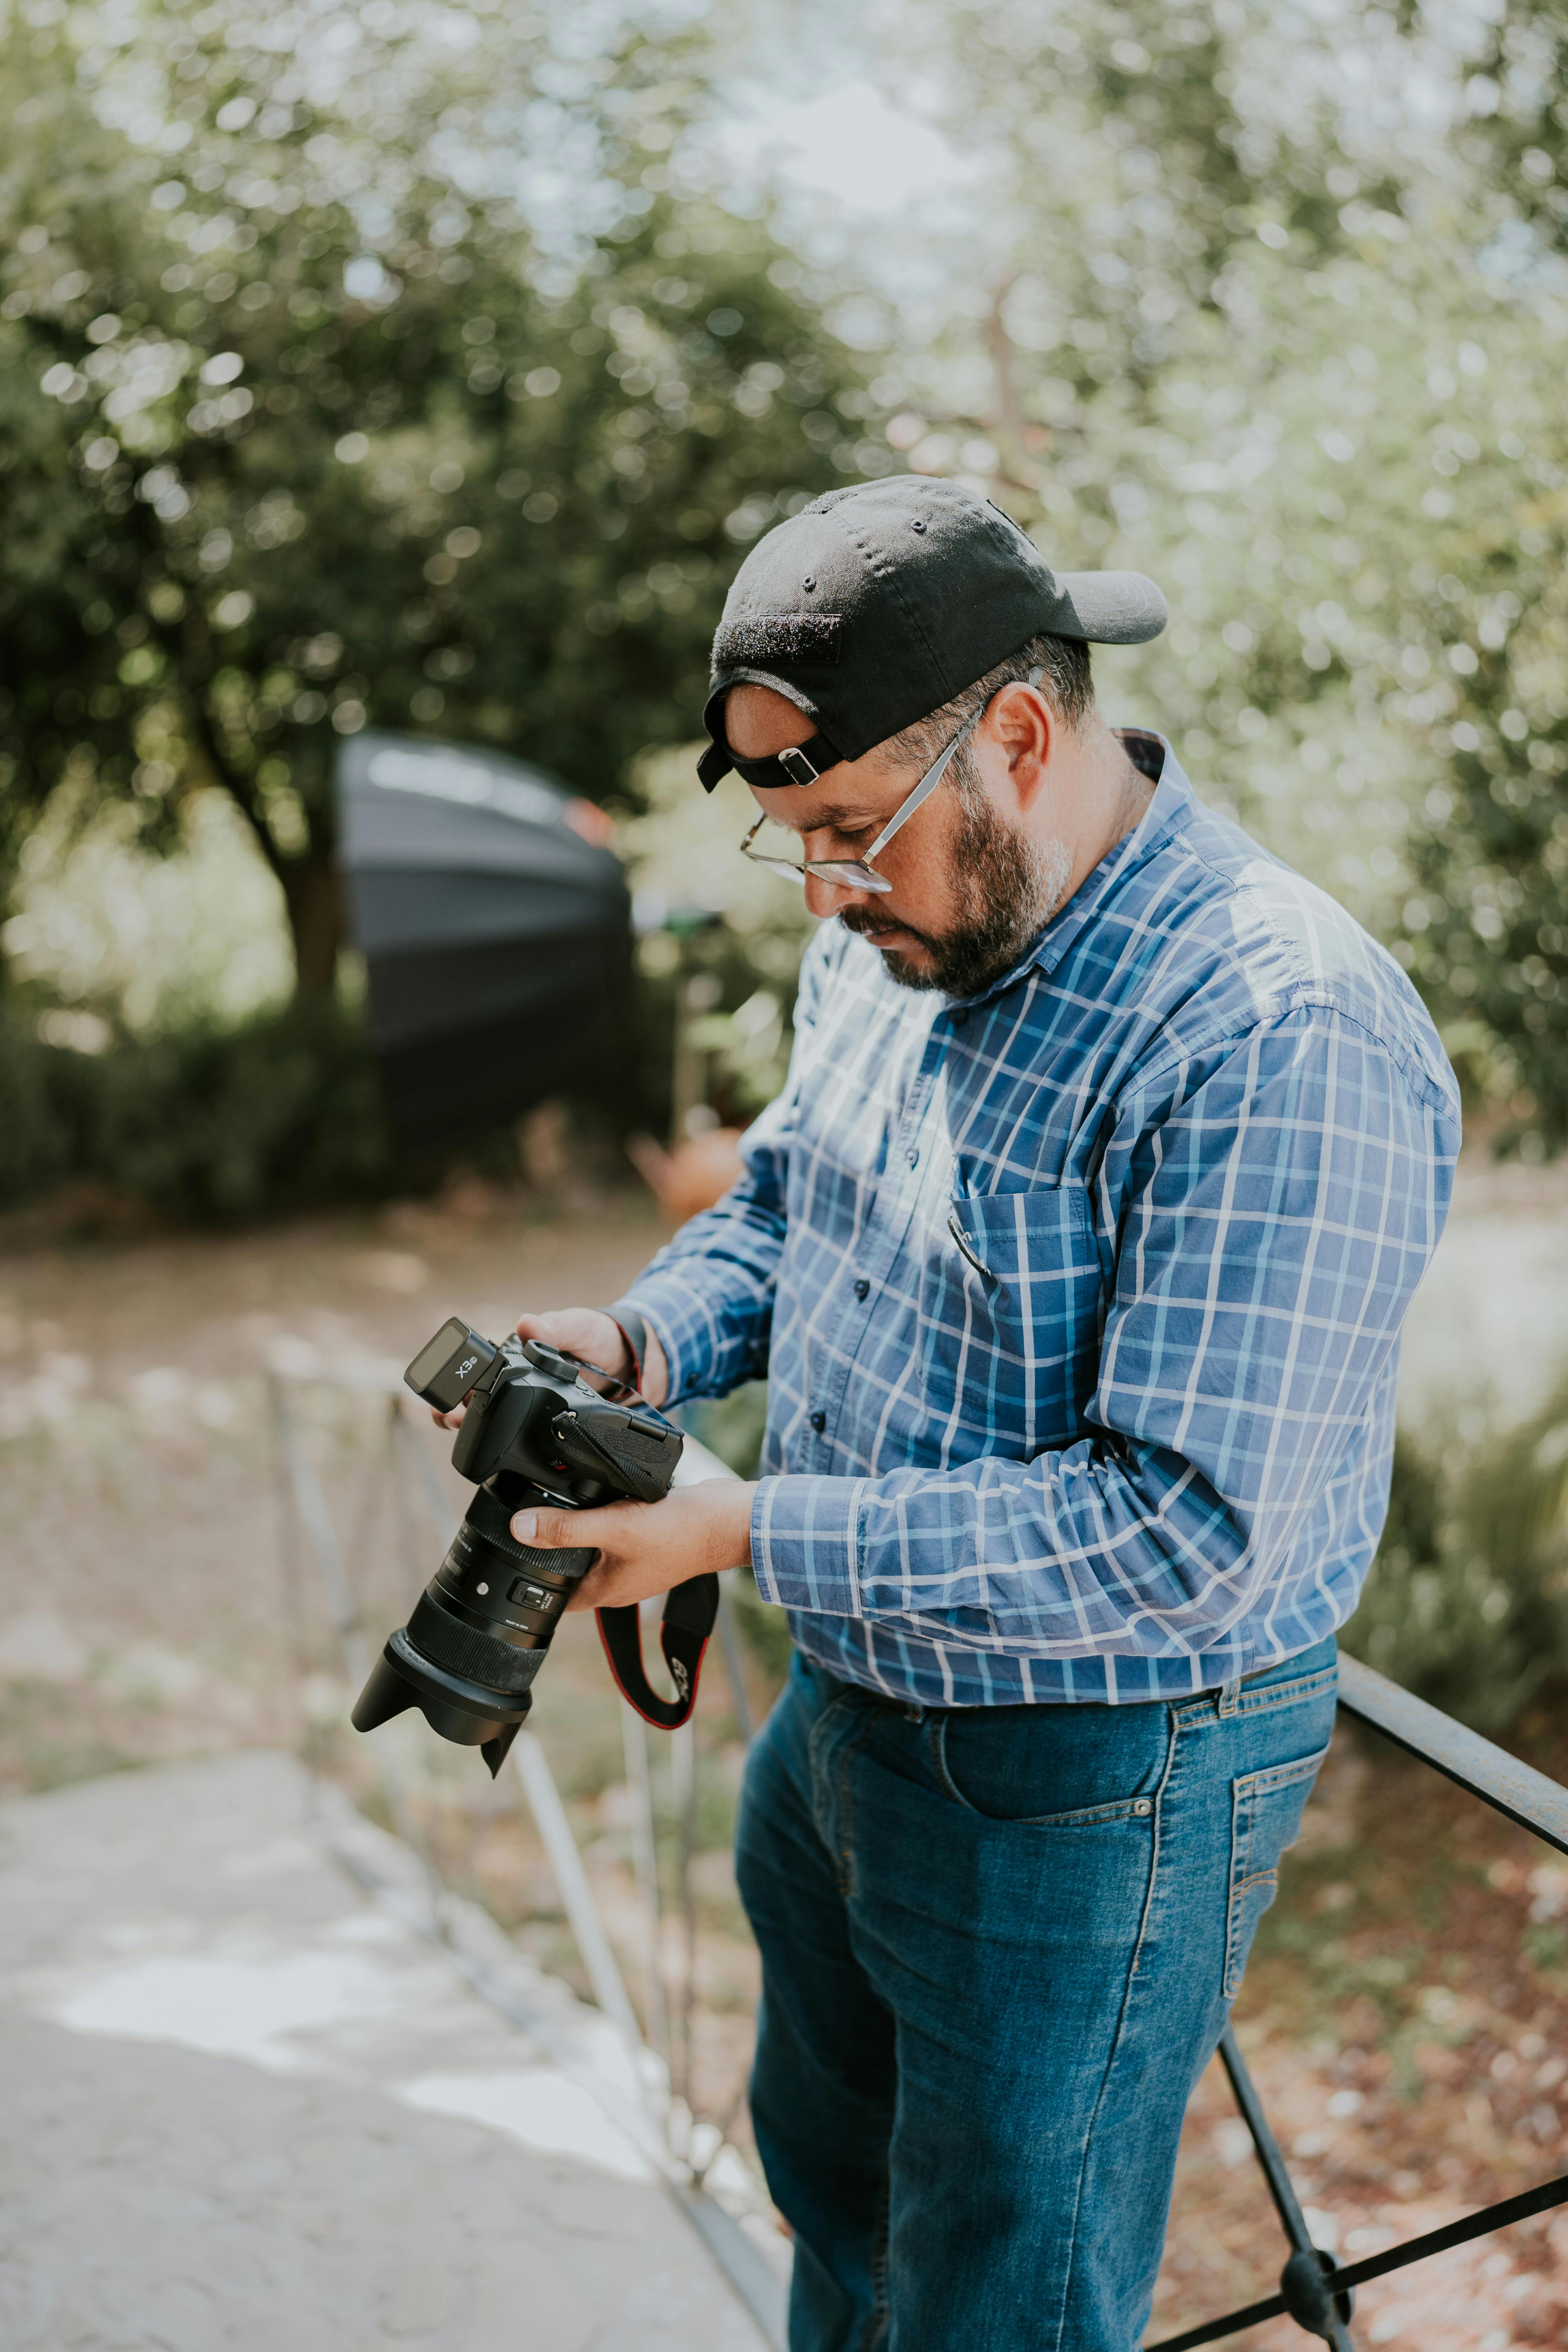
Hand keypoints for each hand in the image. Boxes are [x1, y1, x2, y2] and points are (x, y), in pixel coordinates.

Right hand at [431, 1305, 667, 1427]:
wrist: (631, 1360)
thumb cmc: (596, 1336)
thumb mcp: (578, 1326)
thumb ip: (555, 1327)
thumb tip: (527, 1323)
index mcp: (517, 1358)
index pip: (476, 1371)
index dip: (456, 1384)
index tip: (448, 1394)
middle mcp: (516, 1386)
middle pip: (474, 1402)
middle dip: (454, 1412)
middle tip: (449, 1418)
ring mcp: (531, 1409)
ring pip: (491, 1425)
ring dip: (472, 1431)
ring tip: (460, 1433)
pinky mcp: (548, 1428)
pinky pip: (524, 1442)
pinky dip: (509, 1450)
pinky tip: (502, 1458)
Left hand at [511, 1480, 756, 1613]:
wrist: (728, 1519)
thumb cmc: (681, 1533)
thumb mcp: (615, 1527)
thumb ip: (567, 1528)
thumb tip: (521, 1528)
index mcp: (607, 1590)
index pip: (557, 1598)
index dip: (531, 1583)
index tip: (510, 1559)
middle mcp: (619, 1579)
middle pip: (571, 1569)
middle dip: (551, 1548)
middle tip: (527, 1520)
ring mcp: (635, 1559)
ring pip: (592, 1547)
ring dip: (577, 1527)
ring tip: (558, 1501)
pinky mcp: (648, 1537)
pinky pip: (614, 1530)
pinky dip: (602, 1514)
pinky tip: (598, 1492)